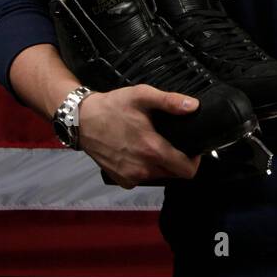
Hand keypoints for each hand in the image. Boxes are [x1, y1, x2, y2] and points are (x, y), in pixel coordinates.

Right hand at [77, 85, 201, 187]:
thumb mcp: (142, 95)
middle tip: (171, 142)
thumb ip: (169, 101)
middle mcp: (143, 169)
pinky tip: (139, 153)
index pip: (187, 170)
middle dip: (178, 161)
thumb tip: (193, 106)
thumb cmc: (112, 107)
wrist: (81, 120)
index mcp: (152, 150)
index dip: (195, 161)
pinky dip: (145, 169)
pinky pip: (143, 179)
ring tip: (154, 145)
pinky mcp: (121, 180)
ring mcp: (131, 177)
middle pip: (175, 174)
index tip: (192, 148)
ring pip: (159, 177)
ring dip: (161, 165)